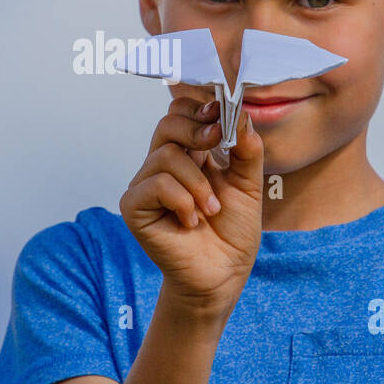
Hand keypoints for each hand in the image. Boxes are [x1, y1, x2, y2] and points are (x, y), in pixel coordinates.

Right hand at [119, 96, 264, 319]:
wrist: (223, 274)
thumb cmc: (232, 233)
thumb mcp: (249, 184)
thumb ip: (247, 149)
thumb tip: (241, 115)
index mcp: (189, 155)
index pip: (180, 114)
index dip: (198, 108)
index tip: (220, 116)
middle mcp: (163, 166)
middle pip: (167, 124)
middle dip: (196, 131)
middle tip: (216, 145)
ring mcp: (145, 186)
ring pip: (166, 156)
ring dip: (197, 184)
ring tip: (209, 209)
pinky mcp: (134, 207)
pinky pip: (156, 185)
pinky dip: (182, 201)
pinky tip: (190, 221)